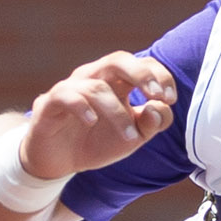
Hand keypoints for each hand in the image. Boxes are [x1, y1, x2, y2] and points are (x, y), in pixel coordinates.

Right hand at [19, 51, 177, 179]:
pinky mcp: (50, 103)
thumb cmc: (97, 142)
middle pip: (118, 60)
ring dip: (117, 112)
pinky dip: (82, 107)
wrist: (59, 161)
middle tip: (156, 95)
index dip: (160, 76)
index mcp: (117, 82)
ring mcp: (71, 89)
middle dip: (141, 75)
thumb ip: (151, 124)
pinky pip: (66, 96)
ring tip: (130, 138)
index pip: (142, 64)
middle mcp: (94, 78)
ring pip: (96, 87)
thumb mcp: (132, 138)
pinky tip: (92, 121)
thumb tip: (159, 107)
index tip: (170, 98)